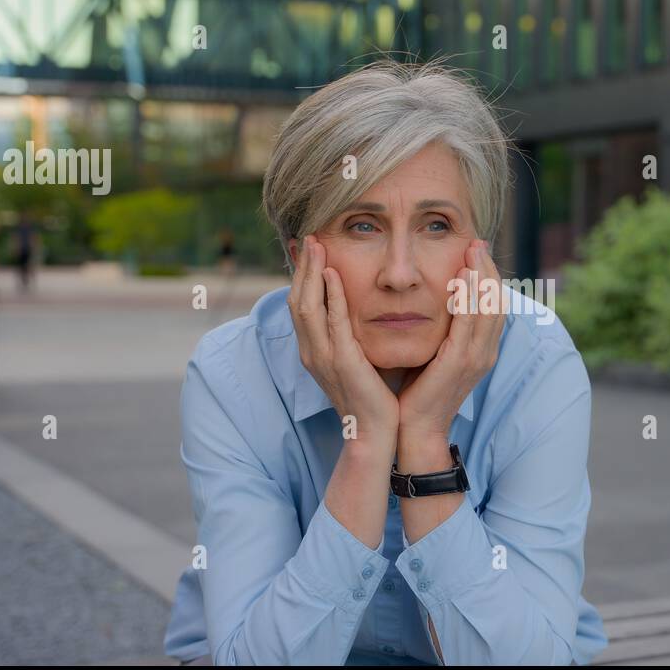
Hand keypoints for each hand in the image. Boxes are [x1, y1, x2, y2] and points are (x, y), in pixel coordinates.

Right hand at [287, 235, 399, 446]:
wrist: (373, 432)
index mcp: (314, 351)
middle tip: (308, 237)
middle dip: (302, 267)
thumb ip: (351, 336)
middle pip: (297, 300)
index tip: (308, 249)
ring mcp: (323, 357)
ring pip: (307, 306)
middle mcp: (312, 351)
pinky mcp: (341, 362)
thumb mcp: (356, 360)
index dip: (302, 276)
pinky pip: (332, 322)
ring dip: (311, 273)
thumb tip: (360, 310)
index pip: (300, 305)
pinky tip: (332, 274)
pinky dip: (330, 296)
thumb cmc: (371, 397)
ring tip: (316, 245)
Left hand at [396, 240, 505, 442]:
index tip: (476, 250)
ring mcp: (476, 358)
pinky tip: (462, 276)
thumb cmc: (419, 392)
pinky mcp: (460, 362)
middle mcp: (485, 352)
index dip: (488, 276)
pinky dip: (469, 297)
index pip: (493, 305)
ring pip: (488, 308)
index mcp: (482, 351)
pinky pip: (469, 323)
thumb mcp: (435, 354)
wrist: (415, 428)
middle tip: (477, 241)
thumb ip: (442, 331)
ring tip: (473, 249)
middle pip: (496, 301)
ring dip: (482, 275)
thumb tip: (435, 302)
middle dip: (489, 268)